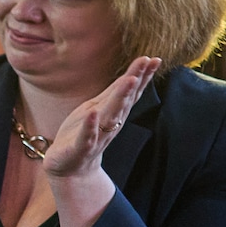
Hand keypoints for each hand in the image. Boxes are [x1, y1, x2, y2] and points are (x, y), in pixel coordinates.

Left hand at [41, 56, 159, 180]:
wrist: (71, 167)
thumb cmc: (85, 133)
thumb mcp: (99, 109)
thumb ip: (114, 95)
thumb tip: (134, 74)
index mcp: (114, 113)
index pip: (131, 92)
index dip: (143, 75)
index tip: (154, 59)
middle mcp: (110, 123)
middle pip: (125, 100)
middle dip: (135, 81)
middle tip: (147, 62)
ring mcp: (97, 135)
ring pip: (110, 115)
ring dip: (120, 98)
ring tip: (129, 80)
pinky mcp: (80, 148)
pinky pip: (87, 137)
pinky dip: (90, 126)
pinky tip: (93, 114)